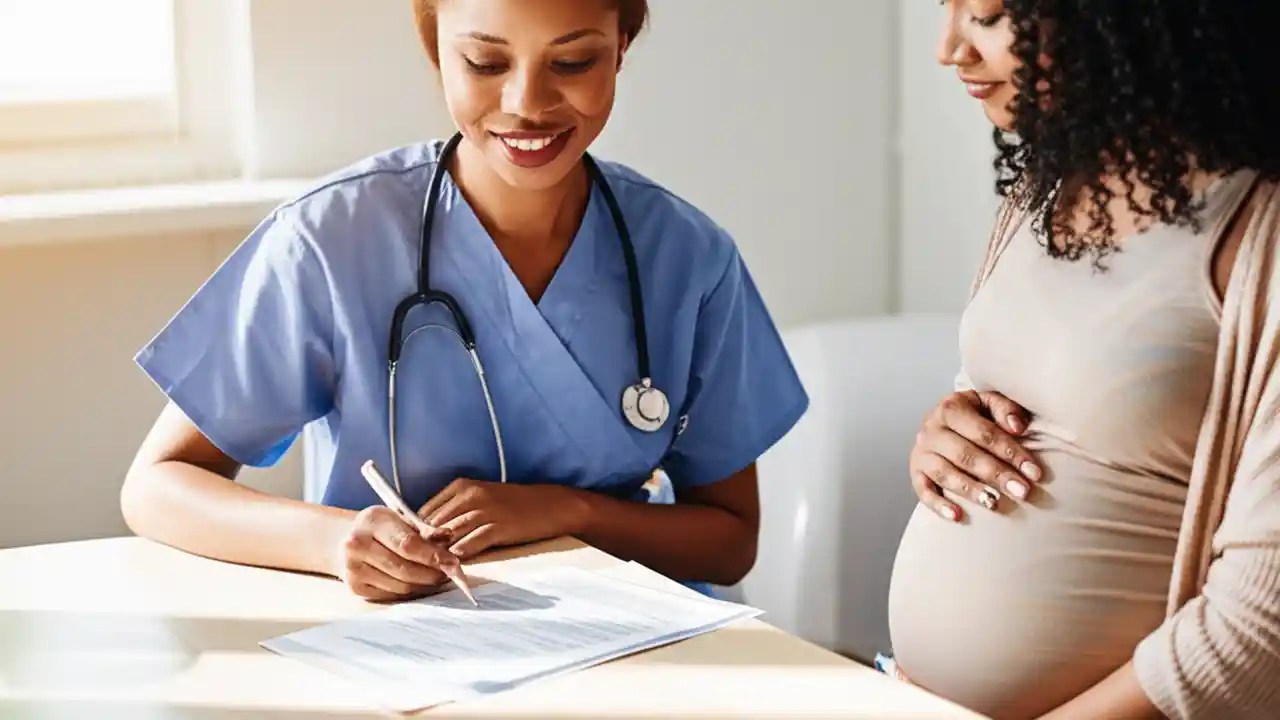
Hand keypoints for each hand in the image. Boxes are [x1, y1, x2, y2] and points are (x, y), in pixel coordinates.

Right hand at [331, 506, 452, 600]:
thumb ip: (425, 530)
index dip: (433, 556)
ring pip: (400, 585)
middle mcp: (357, 544)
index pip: (407, 544)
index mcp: (372, 521)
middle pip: (405, 568)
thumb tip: (448, 537)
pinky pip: (392, 594)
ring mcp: (353, 568)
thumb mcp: (400, 519)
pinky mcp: (355, 587)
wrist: (343, 540)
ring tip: (435, 576)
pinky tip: (416, 582)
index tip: (453, 562)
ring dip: (423, 584)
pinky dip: (409, 590)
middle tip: (449, 572)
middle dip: (432, 573)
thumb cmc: (379, 528)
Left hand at [417, 479, 588, 558]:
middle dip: (424, 544)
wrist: (550, 505)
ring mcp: (486, 510)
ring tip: (430, 567)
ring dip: (439, 552)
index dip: (415, 532)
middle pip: (435, 523)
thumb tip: (427, 536)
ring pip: (451, 533)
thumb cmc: (513, 506)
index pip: (425, 510)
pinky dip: (462, 553)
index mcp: (461, 487)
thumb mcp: (481, 500)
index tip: (409, 549)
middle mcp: (470, 495)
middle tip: (415, 563)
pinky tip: (456, 563)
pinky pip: (474, 541)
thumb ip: (455, 513)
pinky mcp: (500, 525)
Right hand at [910, 390, 1041, 521]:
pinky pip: (922, 491)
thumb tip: (1017, 427)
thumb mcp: (989, 403)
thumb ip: (1005, 409)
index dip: (1011, 452)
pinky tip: (957, 516)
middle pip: (965, 454)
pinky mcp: (915, 473)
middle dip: (996, 474)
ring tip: (994, 503)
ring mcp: (921, 453)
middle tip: (1022, 492)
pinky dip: (938, 505)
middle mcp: (931, 430)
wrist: (942, 423)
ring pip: (945, 474)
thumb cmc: (973, 416)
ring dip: (971, 490)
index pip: (984, 432)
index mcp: (950, 408)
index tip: (1034, 472)